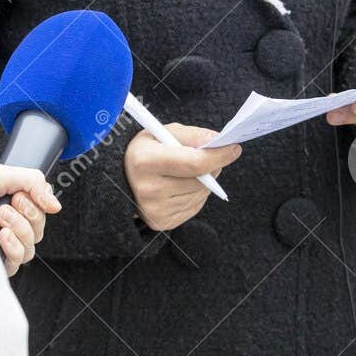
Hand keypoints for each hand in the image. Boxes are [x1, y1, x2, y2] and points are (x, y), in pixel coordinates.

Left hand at [0, 163, 60, 275]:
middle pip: (40, 226)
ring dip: (20, 228)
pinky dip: (14, 246)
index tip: (21, 195)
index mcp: (5, 203)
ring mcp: (0, 246)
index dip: (38, 202)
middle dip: (28, 213)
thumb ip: (31, 181)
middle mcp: (5, 225)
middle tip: (6, 206)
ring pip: (33, 244)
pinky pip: (20, 260)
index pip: (40, 208)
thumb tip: (56, 205)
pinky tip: (1, 237)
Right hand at [124, 126, 238, 230]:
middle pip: (201, 180)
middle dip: (213, 167)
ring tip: (187, 172)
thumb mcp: (161, 133)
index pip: (194, 163)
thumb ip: (191, 134)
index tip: (234, 148)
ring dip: (205, 182)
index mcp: (145, 161)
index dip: (218, 156)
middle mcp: (148, 189)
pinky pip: (194, 206)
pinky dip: (196, 194)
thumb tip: (217, 140)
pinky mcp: (161, 223)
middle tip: (210, 158)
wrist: (121, 179)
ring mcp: (155, 210)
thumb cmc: (145, 151)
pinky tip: (181, 186)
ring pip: (201, 194)